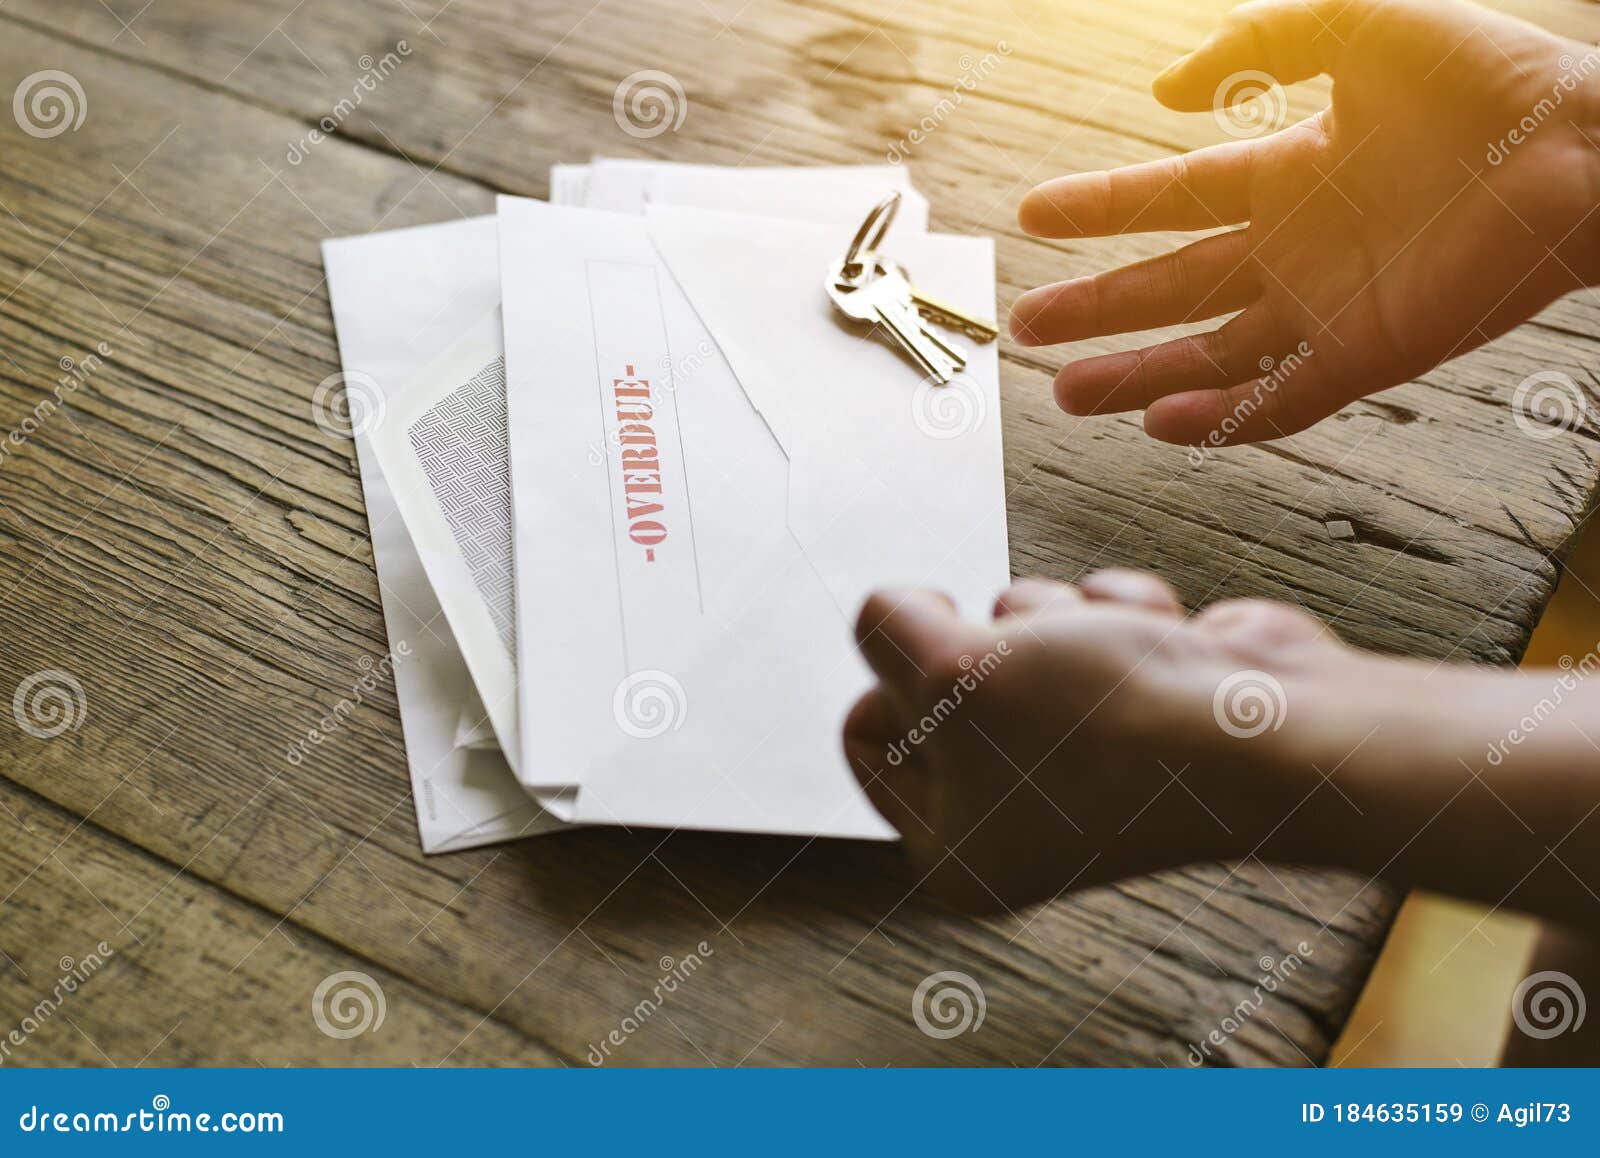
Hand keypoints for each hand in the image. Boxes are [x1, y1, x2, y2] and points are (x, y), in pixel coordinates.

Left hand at [842, 571, 1355, 909]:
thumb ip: (887, 633)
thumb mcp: (950, 672)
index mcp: (952, 846)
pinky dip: (1120, 611)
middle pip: (941, 671)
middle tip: (1036, 664)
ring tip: (1107, 650)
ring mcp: (1078, 756)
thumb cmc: (1108, 723)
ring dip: (1057, 615)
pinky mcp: (1137, 701)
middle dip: (990, 640)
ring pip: (1014, 629)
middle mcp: (1011, 813)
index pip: (863, 732)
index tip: (945, 657)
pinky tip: (1162, 635)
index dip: (890, 674)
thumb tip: (891, 612)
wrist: (1271, 732)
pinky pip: (1084, 618)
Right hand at [1010, 0, 1599, 445]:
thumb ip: (1254, 40)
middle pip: (1171, 290)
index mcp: (1286, 173)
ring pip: (1209, 356)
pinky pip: (1280, 399)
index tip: (1029, 216)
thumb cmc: (1486, 79)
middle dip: (1096, 311)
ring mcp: (1327, 308)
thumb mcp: (1354, 22)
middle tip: (1024, 330)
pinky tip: (1162, 423)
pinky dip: (1221, 418)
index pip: (1169, 202)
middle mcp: (1294, 248)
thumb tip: (1158, 97)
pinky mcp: (1369, 357)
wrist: (1586, 149)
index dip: (1098, 209)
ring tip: (1066, 394)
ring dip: (1136, 377)